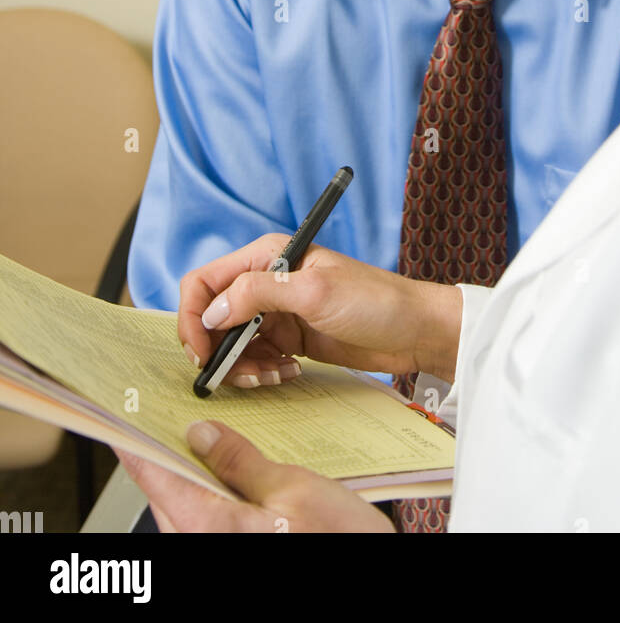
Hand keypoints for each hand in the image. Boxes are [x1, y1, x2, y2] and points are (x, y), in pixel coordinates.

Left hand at [114, 422, 394, 533]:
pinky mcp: (233, 549)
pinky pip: (207, 512)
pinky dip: (212, 483)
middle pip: (163, 485)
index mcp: (205, 525)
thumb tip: (202, 435)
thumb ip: (241, 462)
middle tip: (167, 404)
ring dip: (192, 462)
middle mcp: (199, 543)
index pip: (150, 473)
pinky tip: (232, 462)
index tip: (117, 407)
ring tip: (203, 426)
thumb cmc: (336, 546)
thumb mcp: (292, 490)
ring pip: (185, 498)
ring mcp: (213, 549)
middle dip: (165, 442)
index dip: (132, 436)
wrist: (371, 578)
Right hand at [178, 237, 461, 386]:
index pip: (205, 281)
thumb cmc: (375, 302)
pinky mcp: (288, 338)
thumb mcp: (315, 293)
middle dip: (218, 350)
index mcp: (267, 255)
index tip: (202, 352)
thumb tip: (212, 311)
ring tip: (271, 377)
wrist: (414, 332)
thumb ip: (259, 294)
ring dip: (241, 366)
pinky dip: (260, 372)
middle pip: (213, 317)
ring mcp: (276, 312)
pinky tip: (286, 374)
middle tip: (237, 375)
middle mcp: (265, 281)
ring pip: (231, 343)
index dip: (193, 317)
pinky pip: (254, 358)